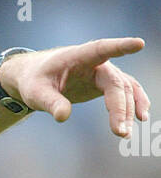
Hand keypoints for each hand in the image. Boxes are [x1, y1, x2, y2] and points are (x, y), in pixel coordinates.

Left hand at [2, 38, 149, 137]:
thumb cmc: (35, 81)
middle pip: (115, 82)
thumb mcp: (35, 92)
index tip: (139, 44)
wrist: (36, 78)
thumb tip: (63, 116)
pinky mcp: (106, 83)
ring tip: (126, 134)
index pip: (102, 48)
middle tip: (121, 132)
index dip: (120, 46)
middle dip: (120, 107)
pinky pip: (126, 91)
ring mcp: (103, 72)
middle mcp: (96, 62)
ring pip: (124, 89)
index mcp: (78, 56)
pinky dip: (135, 103)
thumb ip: (50, 102)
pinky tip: (141, 117)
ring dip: (129, 110)